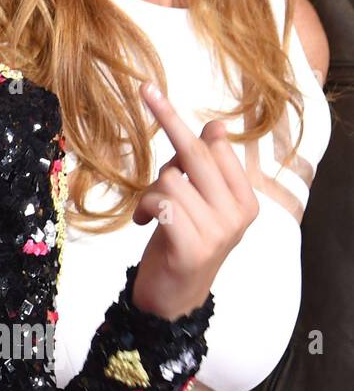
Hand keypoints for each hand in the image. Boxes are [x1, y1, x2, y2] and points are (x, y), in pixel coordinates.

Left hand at [131, 83, 258, 319]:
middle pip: (197, 154)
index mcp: (245, 201)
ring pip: (171, 179)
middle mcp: (238, 214)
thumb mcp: (197, 205)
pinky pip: (162, 204)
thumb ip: (204, 171)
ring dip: (149, 191)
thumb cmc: (180, 244)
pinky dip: (144, 209)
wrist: (173, 301)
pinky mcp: (193, 247)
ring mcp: (218, 232)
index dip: (185, 122)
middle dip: (168, 118)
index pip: (218, 148)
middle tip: (147, 89)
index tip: (154, 93)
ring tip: (149, 213)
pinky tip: (144, 226)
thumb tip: (216, 126)